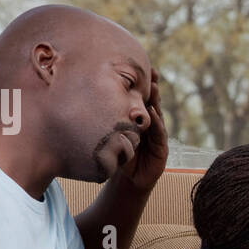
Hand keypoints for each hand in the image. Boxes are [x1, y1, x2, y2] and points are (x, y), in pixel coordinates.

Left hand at [119, 68, 169, 190]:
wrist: (129, 180)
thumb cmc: (120, 156)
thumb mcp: (113, 136)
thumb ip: (109, 122)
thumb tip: (87, 102)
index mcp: (140, 120)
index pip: (142, 99)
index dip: (143, 85)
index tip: (141, 68)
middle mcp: (151, 125)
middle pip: (153, 102)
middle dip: (153, 87)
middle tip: (152, 71)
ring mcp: (158, 136)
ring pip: (158, 115)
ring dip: (156, 100)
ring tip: (154, 86)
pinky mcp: (162, 149)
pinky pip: (159, 133)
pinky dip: (156, 123)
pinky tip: (153, 112)